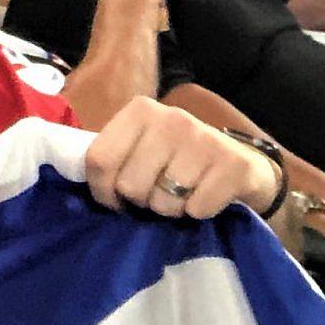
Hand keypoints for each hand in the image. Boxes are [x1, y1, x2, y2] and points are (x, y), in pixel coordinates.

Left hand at [82, 99, 278, 219]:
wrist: (243, 165)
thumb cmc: (178, 159)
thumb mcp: (142, 146)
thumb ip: (113, 156)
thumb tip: (81, 180)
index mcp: (140, 111)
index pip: (99, 159)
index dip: (102, 190)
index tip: (113, 199)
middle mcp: (172, 118)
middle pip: (129, 185)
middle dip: (140, 200)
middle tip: (156, 193)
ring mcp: (204, 139)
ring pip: (163, 202)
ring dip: (169, 208)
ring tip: (181, 194)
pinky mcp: (233, 164)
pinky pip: (196, 209)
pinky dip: (198, 212)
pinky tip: (204, 197)